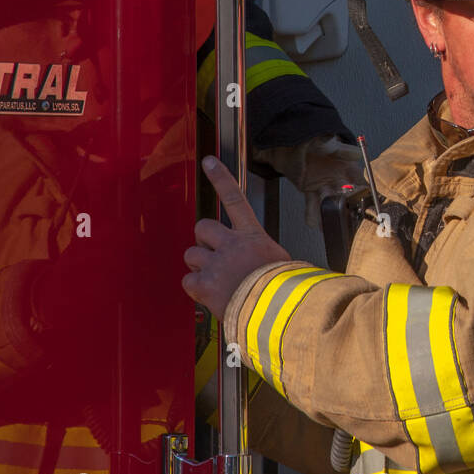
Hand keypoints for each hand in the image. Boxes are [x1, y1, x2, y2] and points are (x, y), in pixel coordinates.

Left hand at [183, 156, 290, 318]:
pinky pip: (188, 281)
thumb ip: (267, 257)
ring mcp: (216, 263)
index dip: (221, 178)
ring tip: (217, 280)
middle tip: (214, 255)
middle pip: (202, 227)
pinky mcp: (204, 283)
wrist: (277, 311)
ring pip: (192, 254)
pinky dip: (196, 288)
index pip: (235, 199)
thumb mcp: (284, 264)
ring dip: (200, 266)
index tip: (209, 161)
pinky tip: (211, 295)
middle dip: (205, 241)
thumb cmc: (285, 290)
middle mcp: (232, 245)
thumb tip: (274, 265)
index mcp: (253, 237)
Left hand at [254, 135, 367, 226]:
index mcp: (346, 165)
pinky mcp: (310, 190)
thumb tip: (357, 153)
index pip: (360, 180)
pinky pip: (313, 204)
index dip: (364, 189)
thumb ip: (342, 150)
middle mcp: (337, 177)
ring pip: (330, 201)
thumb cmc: (311, 138)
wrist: (288, 142)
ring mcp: (324, 185)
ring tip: (332, 221)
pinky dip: (313, 214)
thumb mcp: (328, 142)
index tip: (366, 198)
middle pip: (347, 195)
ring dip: (331, 212)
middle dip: (348, 205)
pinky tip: (315, 222)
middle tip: (350, 214)